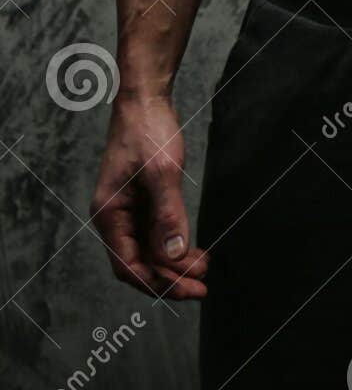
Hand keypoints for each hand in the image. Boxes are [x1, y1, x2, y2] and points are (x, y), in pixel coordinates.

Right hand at [90, 95, 208, 299]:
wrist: (145, 99)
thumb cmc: (147, 130)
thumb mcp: (162, 172)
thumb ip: (168, 215)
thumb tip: (175, 255)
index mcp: (110, 214)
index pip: (129, 265)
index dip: (158, 283)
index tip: (189, 290)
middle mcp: (115, 217)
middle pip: (139, 263)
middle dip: (169, 278)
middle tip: (201, 287)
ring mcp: (128, 210)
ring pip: (149, 250)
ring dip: (175, 264)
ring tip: (204, 269)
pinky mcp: (142, 201)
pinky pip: (155, 233)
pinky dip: (174, 244)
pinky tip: (194, 250)